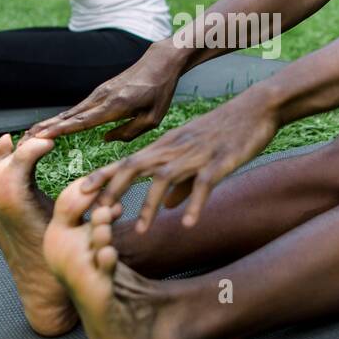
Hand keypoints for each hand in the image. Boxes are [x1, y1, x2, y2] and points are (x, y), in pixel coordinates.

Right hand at [26, 42, 185, 141]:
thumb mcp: (153, 119)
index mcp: (116, 106)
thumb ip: (129, 133)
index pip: (83, 121)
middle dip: (47, 128)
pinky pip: (78, 108)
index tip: (41, 136)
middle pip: (69, 116)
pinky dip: (62, 117)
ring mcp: (99, 93)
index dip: (62, 130)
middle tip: (25, 139)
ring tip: (31, 134)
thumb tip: (104, 138)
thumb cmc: (159, 93)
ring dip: (50, 123)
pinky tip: (52, 125)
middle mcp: (102, 98)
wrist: (159, 62)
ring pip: (71, 111)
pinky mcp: (99, 92)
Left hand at [81, 91, 279, 232]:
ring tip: (140, 230)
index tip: (80, 193)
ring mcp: (196, 154)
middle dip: (113, 190)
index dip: (104, 176)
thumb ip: (181, 184)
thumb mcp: (197, 155)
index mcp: (167, 146)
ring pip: (164, 177)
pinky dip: (195, 203)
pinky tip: (189, 223)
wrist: (257, 108)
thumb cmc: (226, 131)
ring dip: (149, 204)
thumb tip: (167, 208)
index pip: (128, 161)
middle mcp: (175, 148)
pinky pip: (204, 183)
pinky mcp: (219, 160)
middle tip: (97, 214)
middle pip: (135, 167)